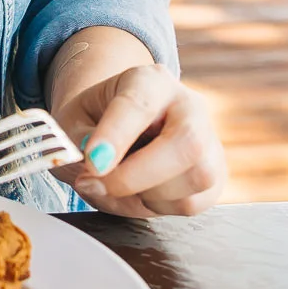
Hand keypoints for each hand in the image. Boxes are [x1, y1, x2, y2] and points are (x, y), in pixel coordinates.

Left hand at [53, 63, 225, 217]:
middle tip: (94, 183)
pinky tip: (140, 192)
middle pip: (187, 142)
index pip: (139, 104)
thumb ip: (77, 140)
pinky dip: (157, 207)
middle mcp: (189, 106)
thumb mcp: (72, 120)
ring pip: (194, 178)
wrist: (122, 127)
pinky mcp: (215, 177)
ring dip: (144, 194)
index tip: (92, 162)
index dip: (115, 136)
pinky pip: (192, 203)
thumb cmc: (96, 120)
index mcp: (150, 81)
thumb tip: (94, 165)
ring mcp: (209, 142)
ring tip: (115, 184)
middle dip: (136, 175)